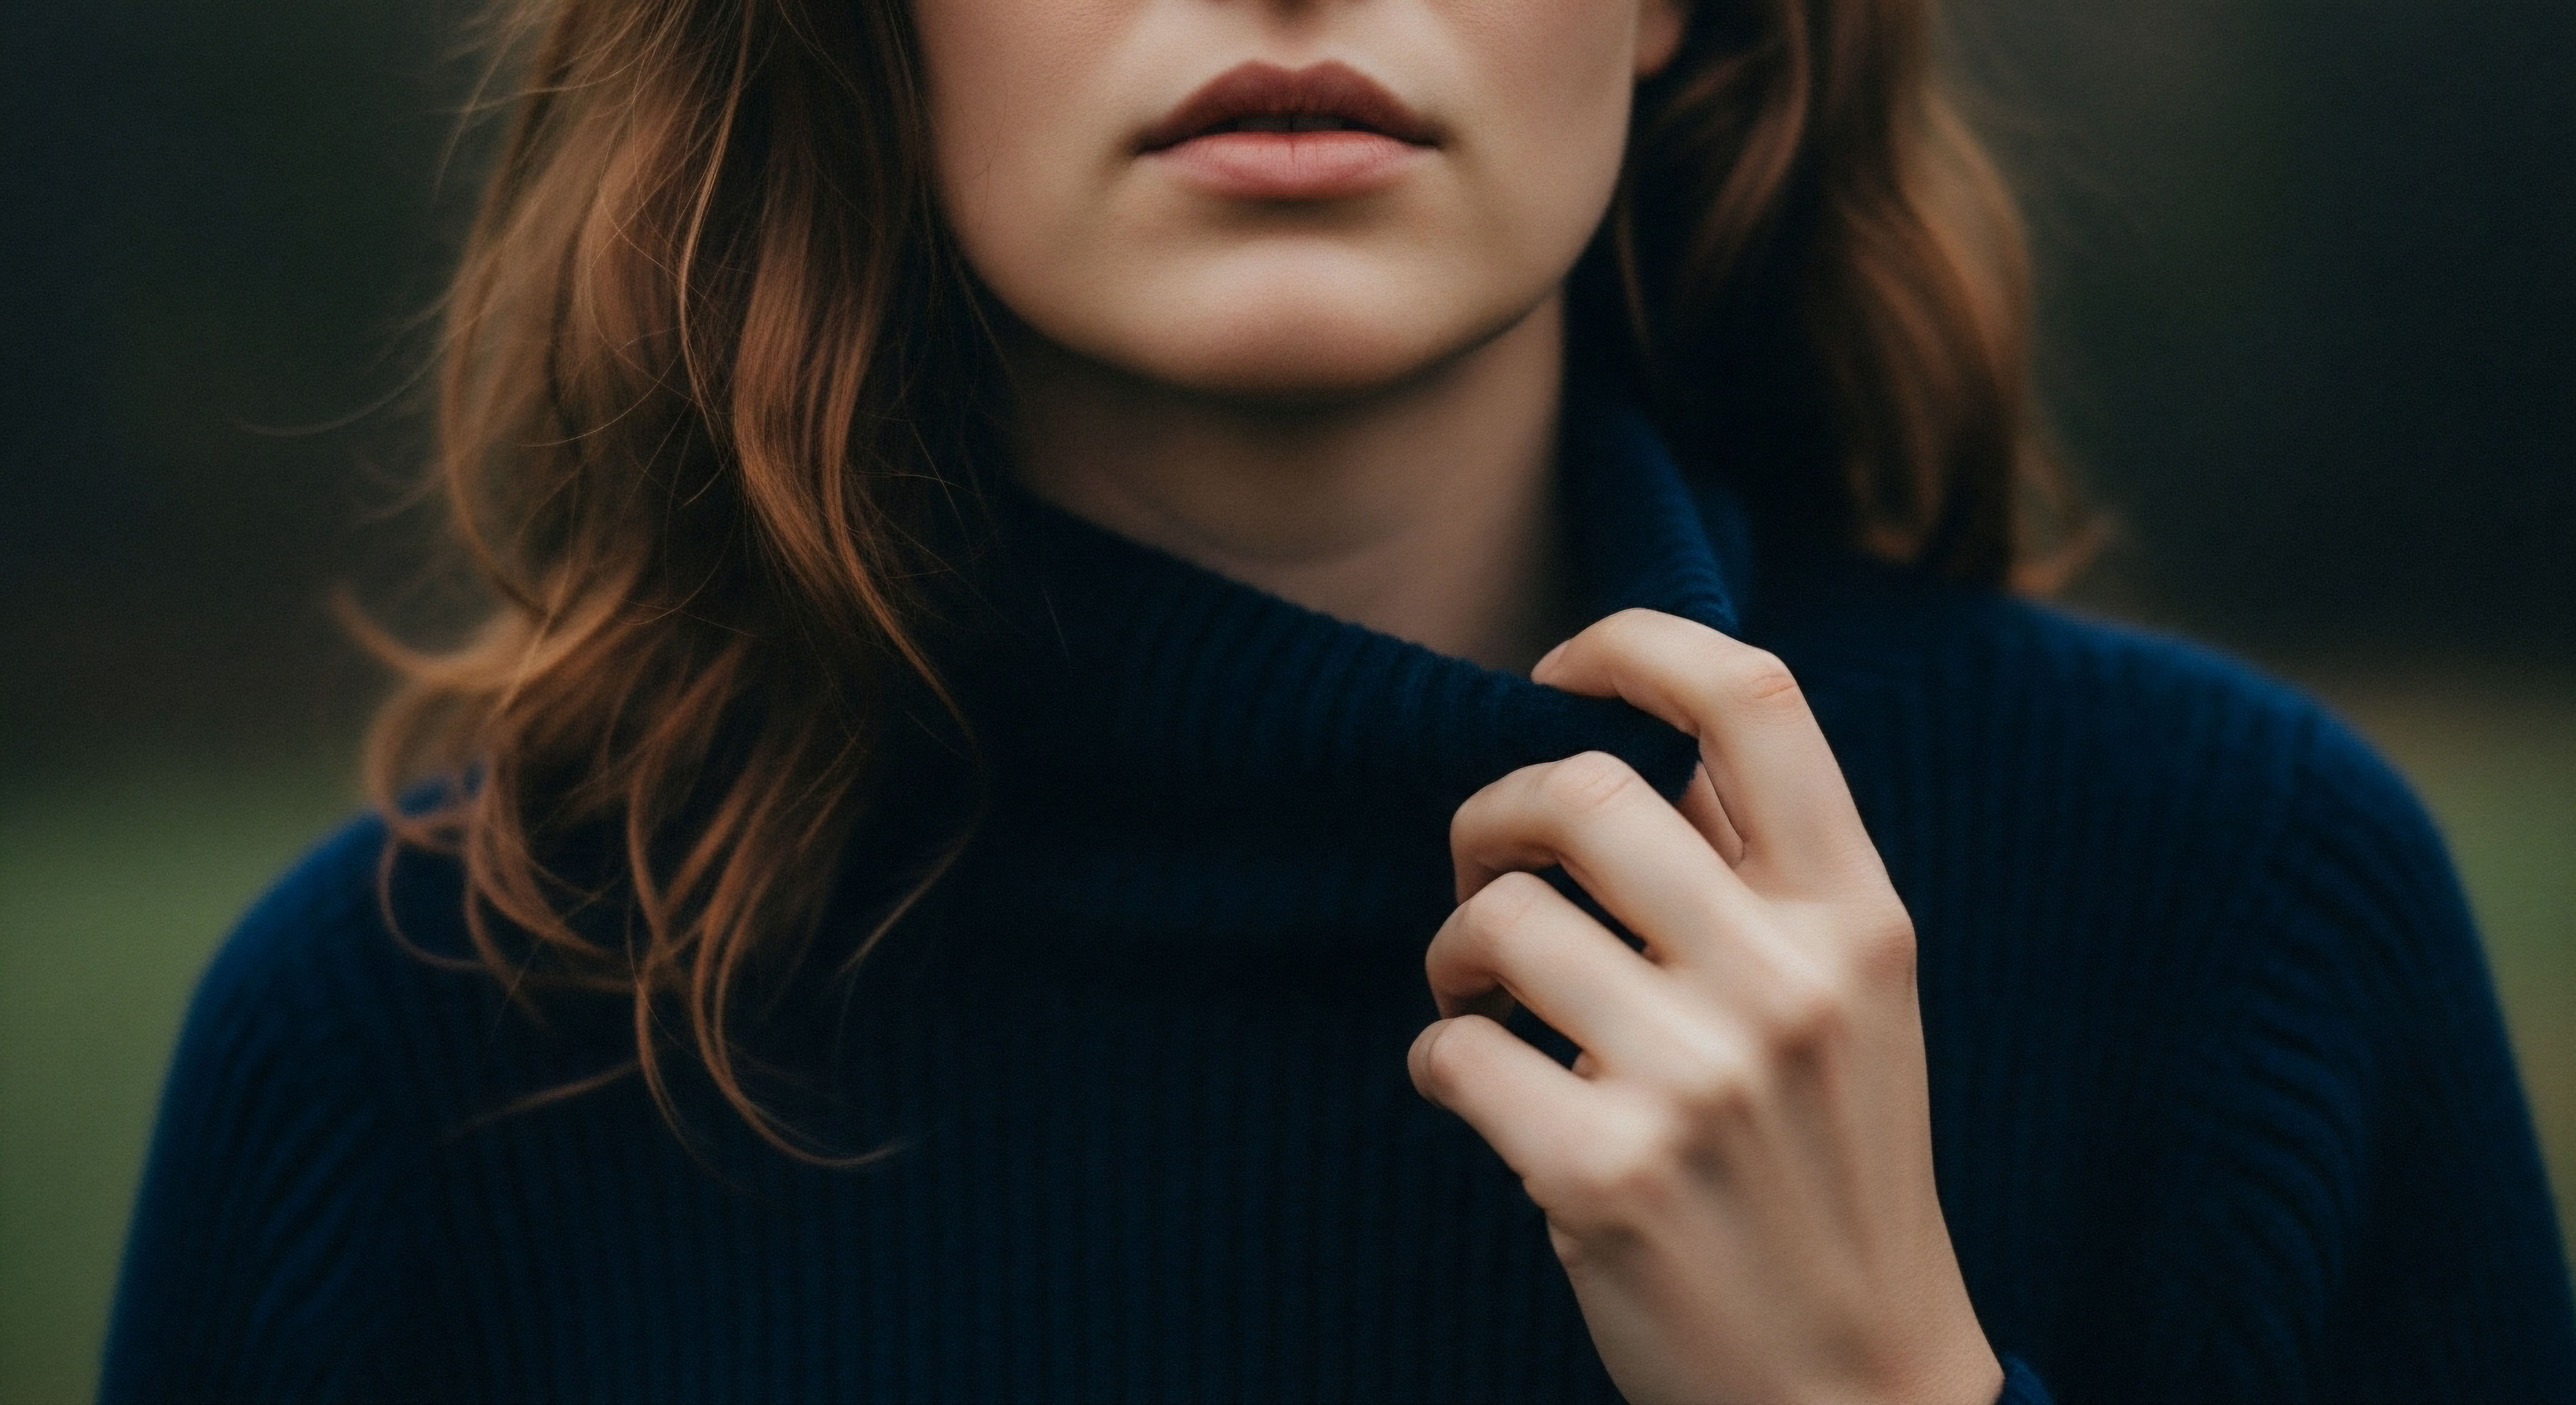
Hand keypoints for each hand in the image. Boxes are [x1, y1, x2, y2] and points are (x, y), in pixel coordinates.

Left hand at [1408, 610, 2001, 1404]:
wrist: (1861, 1395)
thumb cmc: (1833, 1178)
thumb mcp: (1856, 1007)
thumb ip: (1771, 875)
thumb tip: (1665, 750)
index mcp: (1860, 920)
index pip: (1753, 697)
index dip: (1633, 644)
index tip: (1558, 669)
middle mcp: (1789, 981)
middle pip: (1582, 789)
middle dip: (1495, 814)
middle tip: (1486, 875)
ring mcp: (1698, 1078)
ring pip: (1498, 918)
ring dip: (1453, 949)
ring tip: (1474, 995)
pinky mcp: (1603, 1171)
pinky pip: (1451, 1049)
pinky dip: (1439, 1059)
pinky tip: (1476, 1090)